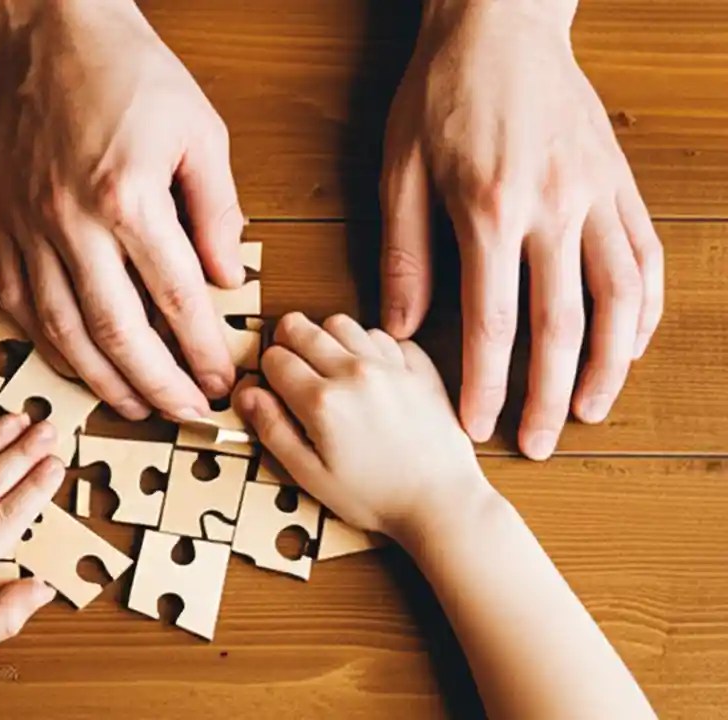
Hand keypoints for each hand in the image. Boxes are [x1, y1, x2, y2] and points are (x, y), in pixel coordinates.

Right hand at [0, 0, 244, 421]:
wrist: (48, 30)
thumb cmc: (128, 72)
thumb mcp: (200, 130)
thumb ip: (216, 210)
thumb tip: (225, 280)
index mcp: (127, 196)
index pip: (173, 299)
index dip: (201, 352)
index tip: (222, 381)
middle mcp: (70, 221)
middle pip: (114, 332)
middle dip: (156, 386)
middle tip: (186, 413)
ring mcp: (26, 227)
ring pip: (61, 329)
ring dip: (100, 380)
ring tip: (134, 407)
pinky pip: (17, 302)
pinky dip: (46, 344)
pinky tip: (74, 365)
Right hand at [235, 312, 490, 540]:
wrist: (441, 503)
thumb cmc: (377, 498)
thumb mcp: (310, 476)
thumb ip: (273, 430)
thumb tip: (247, 395)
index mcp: (322, 401)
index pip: (275, 358)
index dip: (266, 369)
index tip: (272, 385)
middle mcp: (354, 373)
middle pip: (303, 328)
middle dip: (288, 340)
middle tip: (291, 364)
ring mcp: (390, 367)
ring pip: (344, 323)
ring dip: (328, 337)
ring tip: (328, 365)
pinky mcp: (419, 370)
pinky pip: (387, 337)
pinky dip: (372, 346)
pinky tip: (370, 371)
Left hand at [380, 0, 663, 458]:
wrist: (499, 20)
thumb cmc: (440, 93)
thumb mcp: (400, 170)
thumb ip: (404, 253)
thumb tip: (400, 328)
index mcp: (491, 208)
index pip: (494, 321)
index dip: (487, 383)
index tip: (478, 425)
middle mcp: (555, 207)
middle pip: (563, 324)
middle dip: (547, 394)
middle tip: (536, 444)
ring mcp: (597, 193)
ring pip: (622, 296)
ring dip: (609, 363)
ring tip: (590, 409)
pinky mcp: (619, 180)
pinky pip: (646, 255)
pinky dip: (645, 307)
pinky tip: (630, 343)